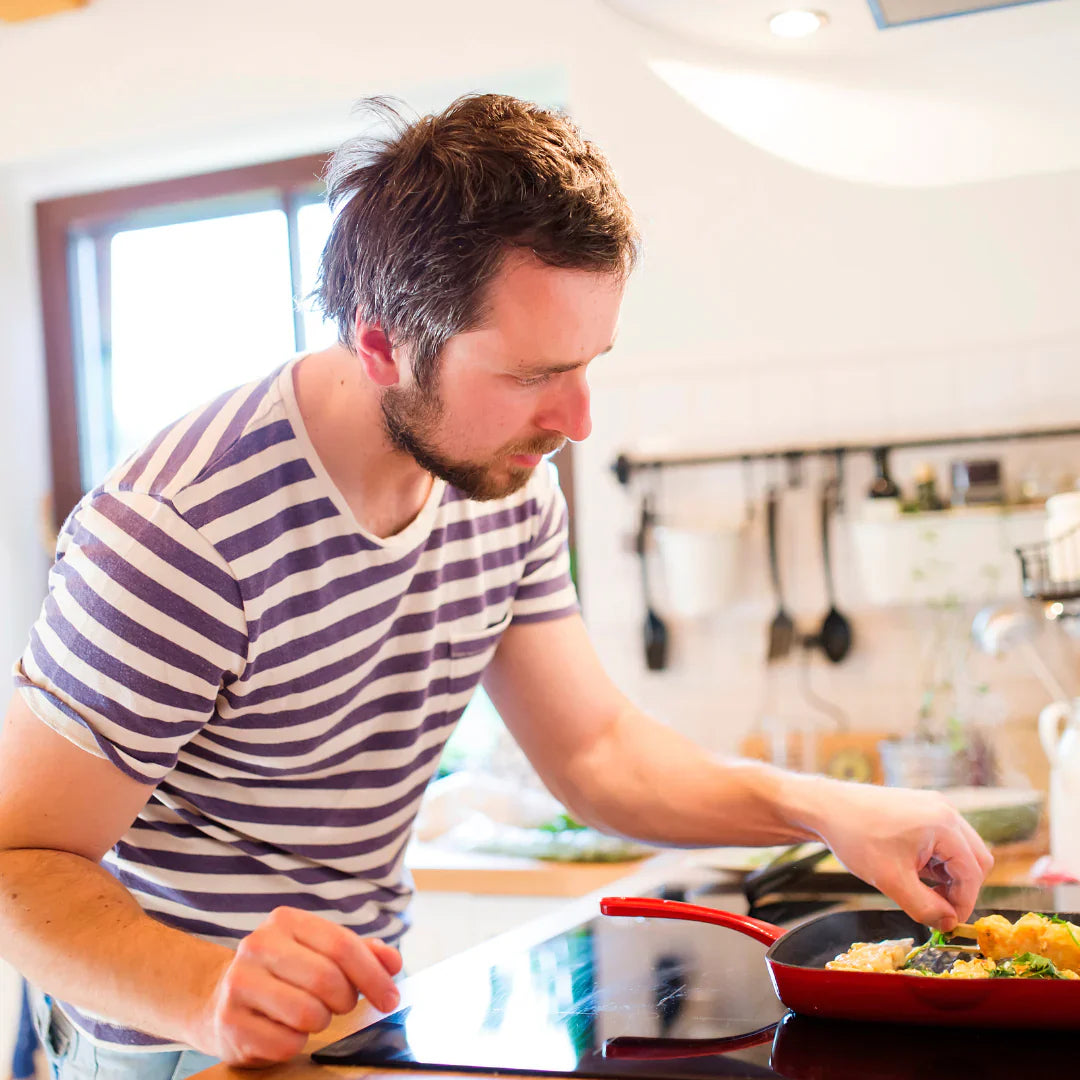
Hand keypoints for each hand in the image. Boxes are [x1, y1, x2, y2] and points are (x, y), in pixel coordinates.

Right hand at [193, 906, 401, 1065]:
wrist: (219, 1000)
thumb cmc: (284, 974)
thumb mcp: (320, 952)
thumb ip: (360, 953)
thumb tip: (392, 962)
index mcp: (285, 921)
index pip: (342, 945)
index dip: (373, 975)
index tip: (390, 998)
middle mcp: (257, 946)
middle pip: (326, 979)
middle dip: (346, 1000)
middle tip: (343, 1006)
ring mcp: (238, 984)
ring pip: (308, 1013)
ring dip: (321, 1022)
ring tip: (312, 1015)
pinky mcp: (230, 1024)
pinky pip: (286, 1042)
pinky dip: (297, 1042)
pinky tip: (285, 1030)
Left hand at [811, 782, 993, 929]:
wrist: (826, 807)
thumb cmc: (856, 838)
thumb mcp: (891, 880)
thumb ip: (925, 907)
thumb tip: (948, 924)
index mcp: (944, 824)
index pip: (973, 872)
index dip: (964, 903)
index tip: (947, 923)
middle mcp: (946, 810)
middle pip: (976, 859)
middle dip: (961, 888)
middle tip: (937, 908)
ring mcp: (934, 806)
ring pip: (961, 850)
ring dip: (949, 875)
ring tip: (919, 887)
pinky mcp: (923, 808)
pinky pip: (945, 840)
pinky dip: (937, 860)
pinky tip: (913, 870)